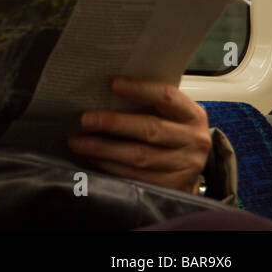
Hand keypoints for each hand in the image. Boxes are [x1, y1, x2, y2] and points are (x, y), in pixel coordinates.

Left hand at [67, 77, 210, 194]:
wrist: (189, 170)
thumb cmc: (170, 132)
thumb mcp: (168, 114)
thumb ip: (146, 103)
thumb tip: (102, 92)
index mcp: (192, 114)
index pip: (167, 97)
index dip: (140, 90)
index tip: (113, 84)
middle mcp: (193, 140)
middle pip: (150, 129)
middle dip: (114, 123)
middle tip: (85, 119)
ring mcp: (185, 166)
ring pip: (140, 157)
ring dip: (104, 149)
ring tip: (78, 142)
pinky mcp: (172, 187)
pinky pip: (137, 177)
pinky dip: (110, 167)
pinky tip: (92, 159)